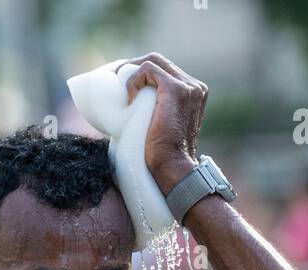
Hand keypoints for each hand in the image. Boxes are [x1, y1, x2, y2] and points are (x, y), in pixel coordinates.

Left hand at [115, 52, 208, 196]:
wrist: (173, 170)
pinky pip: (149, 70)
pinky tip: (128, 96)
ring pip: (153, 62)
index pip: (164, 71)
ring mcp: (188, 87)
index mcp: (192, 94)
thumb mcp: (160, 129)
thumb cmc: (162, 158)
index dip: (140, 74)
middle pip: (158, 62)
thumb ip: (155, 114)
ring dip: (131, 70)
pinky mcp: (176, 90)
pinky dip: (135, 78)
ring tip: (116, 85)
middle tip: (113, 80)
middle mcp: (194, 87)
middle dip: (133, 68)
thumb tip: (128, 111)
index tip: (122, 85)